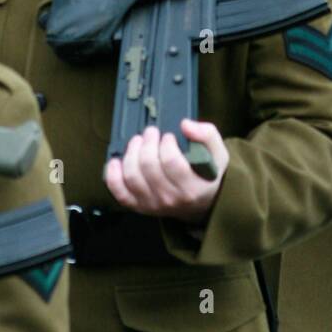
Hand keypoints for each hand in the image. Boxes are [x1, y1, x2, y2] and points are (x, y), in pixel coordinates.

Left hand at [104, 120, 228, 220]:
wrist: (203, 204)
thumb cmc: (208, 175)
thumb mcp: (218, 154)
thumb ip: (207, 135)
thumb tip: (185, 124)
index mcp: (192, 188)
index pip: (171, 163)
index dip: (166, 144)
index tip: (168, 136)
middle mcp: (171, 200)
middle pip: (149, 167)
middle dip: (147, 143)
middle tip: (151, 132)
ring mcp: (153, 205)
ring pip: (132, 177)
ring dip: (131, 154)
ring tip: (137, 141)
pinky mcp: (140, 207)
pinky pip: (120, 194)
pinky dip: (113, 177)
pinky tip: (115, 161)